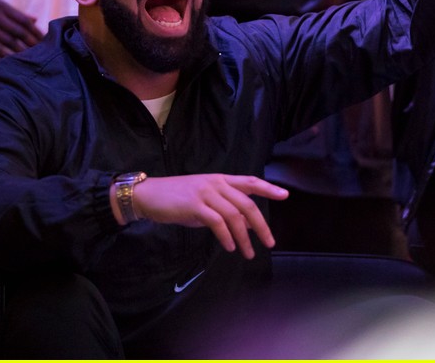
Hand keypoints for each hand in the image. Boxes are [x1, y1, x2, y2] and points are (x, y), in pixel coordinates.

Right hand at [0, 0, 41, 57]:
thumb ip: (13, 13)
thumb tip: (34, 19)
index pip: (23, 19)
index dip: (36, 31)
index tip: (47, 39)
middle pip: (19, 31)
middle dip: (33, 43)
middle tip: (45, 52)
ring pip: (10, 42)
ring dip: (23, 51)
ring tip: (33, 59)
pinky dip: (7, 56)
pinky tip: (15, 62)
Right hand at [130, 174, 287, 258]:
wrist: (149, 195)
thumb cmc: (176, 199)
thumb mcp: (204, 202)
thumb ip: (224, 210)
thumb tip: (245, 224)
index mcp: (220, 180)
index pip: (250, 182)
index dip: (268, 188)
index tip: (285, 195)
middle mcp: (216, 183)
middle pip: (247, 204)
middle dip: (261, 225)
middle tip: (270, 242)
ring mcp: (206, 193)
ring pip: (234, 216)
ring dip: (244, 237)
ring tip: (248, 253)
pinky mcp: (195, 206)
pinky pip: (218, 222)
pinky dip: (227, 237)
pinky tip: (230, 247)